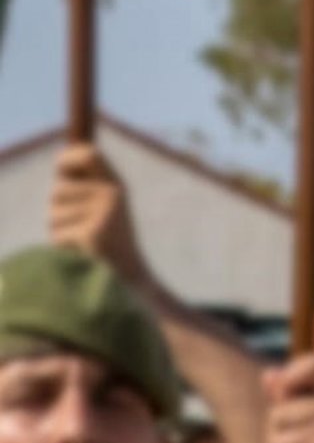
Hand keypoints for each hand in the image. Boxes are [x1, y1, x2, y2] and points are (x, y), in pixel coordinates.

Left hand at [48, 144, 151, 286]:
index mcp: (117, 187)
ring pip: (53, 215)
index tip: (61, 172)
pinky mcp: (94, 235)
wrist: (132, 288)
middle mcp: (113, 195)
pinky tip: (86, 258)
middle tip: (85, 233)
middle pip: (57, 191)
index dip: (67, 160)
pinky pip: (58, 236)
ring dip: (61, 234)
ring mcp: (105, 214)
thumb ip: (82, 188)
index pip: (88, 154)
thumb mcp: (101, 212)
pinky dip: (65, 251)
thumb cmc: (109, 250)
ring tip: (86, 247)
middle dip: (59, 213)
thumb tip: (61, 165)